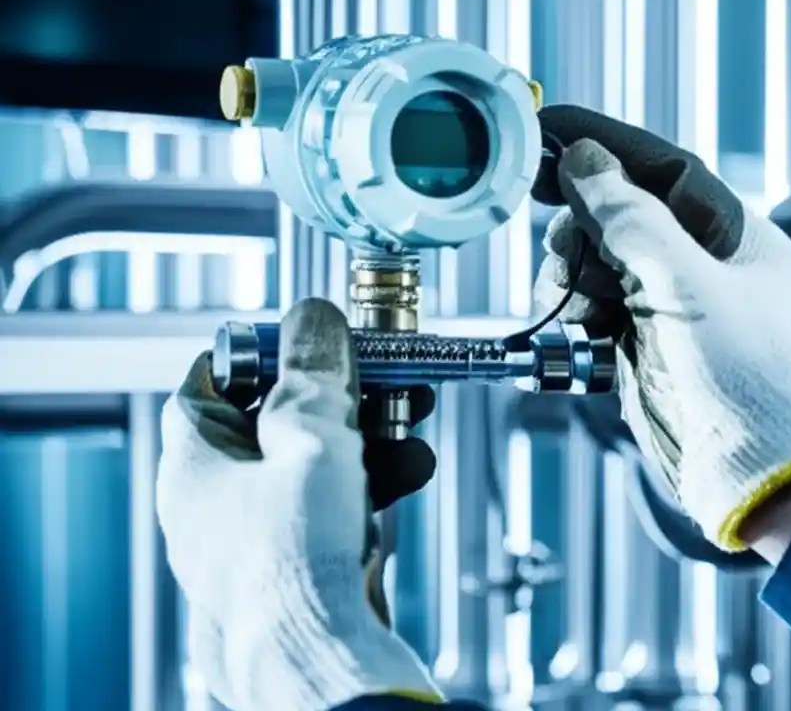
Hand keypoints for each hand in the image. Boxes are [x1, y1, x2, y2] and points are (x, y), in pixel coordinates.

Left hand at [157, 299, 440, 709]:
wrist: (319, 658)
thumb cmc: (294, 558)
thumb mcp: (313, 438)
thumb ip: (313, 374)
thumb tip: (310, 319)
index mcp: (192, 465)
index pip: (211, 383)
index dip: (263, 354)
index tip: (308, 339)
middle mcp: (211, 507)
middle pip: (273, 426)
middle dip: (339, 402)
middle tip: (381, 383)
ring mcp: (250, 545)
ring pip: (307, 472)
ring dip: (365, 447)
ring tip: (412, 436)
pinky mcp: (291, 575)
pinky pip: (324, 515)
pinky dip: (363, 493)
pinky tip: (404, 480)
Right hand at [532, 106, 790, 550]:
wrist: (750, 474)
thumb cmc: (742, 381)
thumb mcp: (683, 283)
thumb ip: (630, 218)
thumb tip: (585, 161)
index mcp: (737, 237)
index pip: (665, 169)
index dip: (606, 145)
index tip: (551, 130)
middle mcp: (706, 265)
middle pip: (624, 212)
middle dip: (586, 223)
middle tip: (566, 245)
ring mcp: (674, 306)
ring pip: (602, 258)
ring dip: (576, 269)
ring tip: (580, 298)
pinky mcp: (645, 344)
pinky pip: (596, 303)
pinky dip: (578, 306)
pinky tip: (582, 324)